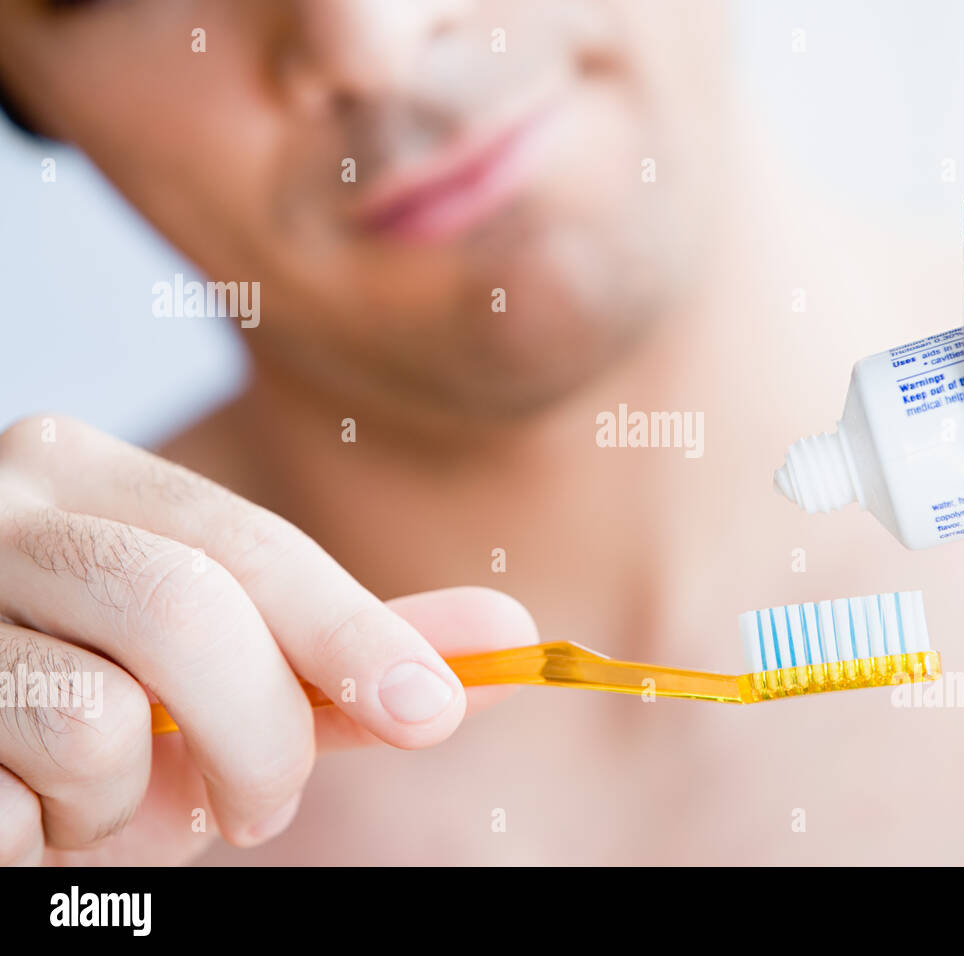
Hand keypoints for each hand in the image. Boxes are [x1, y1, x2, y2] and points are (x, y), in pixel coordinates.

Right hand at [0, 415, 536, 864]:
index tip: (430, 714)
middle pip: (184, 610)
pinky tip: (16, 808)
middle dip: (259, 735)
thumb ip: (347, 651)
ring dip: (124, 803)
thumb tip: (512, 635)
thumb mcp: (226, 673)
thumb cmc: (103, 713)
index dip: (350, 634)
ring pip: (92, 718)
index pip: (248, 544)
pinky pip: (8, 800)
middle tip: (260, 810)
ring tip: (94, 800)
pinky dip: (41, 836)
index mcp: (83, 475)